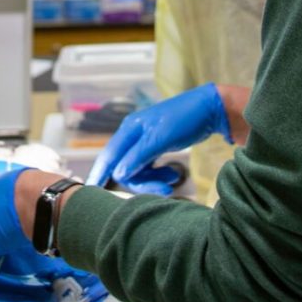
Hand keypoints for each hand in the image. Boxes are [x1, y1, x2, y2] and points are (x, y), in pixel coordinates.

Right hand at [87, 83, 230, 191]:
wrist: (210, 110)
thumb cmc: (185, 119)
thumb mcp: (161, 138)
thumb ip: (139, 156)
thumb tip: (119, 174)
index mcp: (130, 130)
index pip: (109, 156)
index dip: (99, 174)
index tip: (91, 191)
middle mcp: (133, 136)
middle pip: (124, 168)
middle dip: (142, 182)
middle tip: (165, 190)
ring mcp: (144, 142)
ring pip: (137, 170)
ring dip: (153, 180)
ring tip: (173, 181)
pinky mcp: (155, 147)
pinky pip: (149, 168)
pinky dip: (159, 175)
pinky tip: (173, 175)